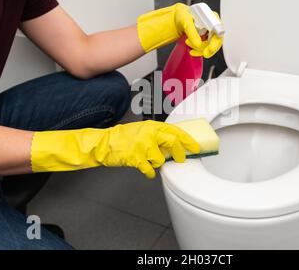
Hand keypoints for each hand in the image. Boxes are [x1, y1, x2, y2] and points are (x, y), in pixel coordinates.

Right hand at [30, 120, 199, 178]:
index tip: (195, 146)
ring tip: (148, 160)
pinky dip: (149, 172)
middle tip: (180, 158)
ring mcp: (143, 147)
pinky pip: (150, 170)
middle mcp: (149, 135)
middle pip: (173, 143)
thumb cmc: (122, 137)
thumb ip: (157, 135)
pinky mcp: (137, 159)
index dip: (188, 140)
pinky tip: (145, 168)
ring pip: (161, 159)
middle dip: (179, 153)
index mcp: (152, 126)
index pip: (176, 131)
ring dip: (157, 163)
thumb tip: (173, 144)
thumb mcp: (142, 130)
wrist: (104, 143)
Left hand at [137, 3, 223, 57]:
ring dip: (201, 50)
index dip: (216, 40)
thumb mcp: (185, 22)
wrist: (178, 19)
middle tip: (204, 53)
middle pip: (217, 40)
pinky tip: (192, 51)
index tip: (210, 48)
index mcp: (211, 17)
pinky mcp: (206, 39)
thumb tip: (198, 44)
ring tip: (189, 46)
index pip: (218, 30)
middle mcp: (213, 25)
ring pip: (211, 46)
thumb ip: (192, 32)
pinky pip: (206, 48)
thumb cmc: (182, 16)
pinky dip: (199, 51)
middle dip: (210, 49)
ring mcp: (210, 33)